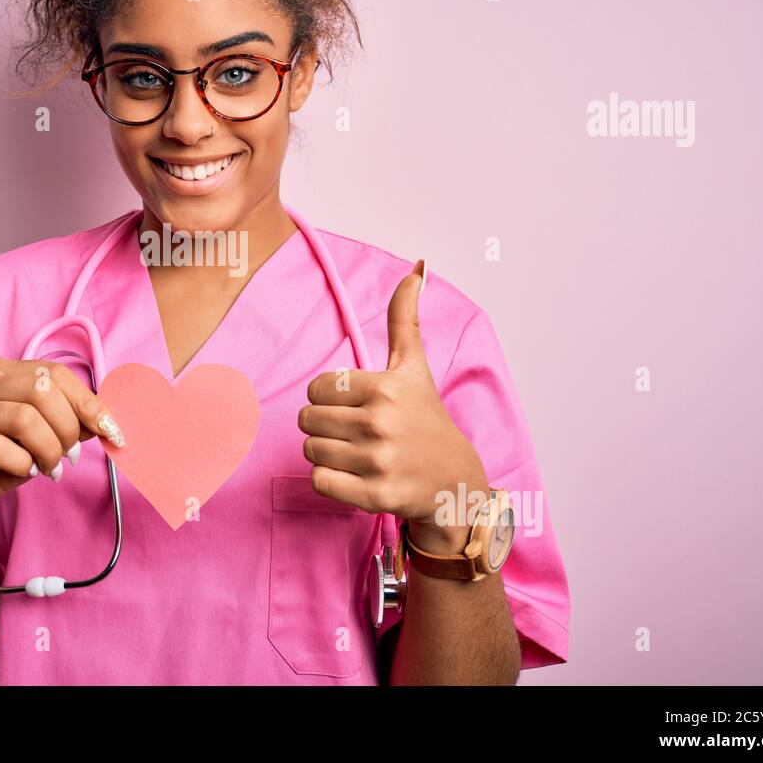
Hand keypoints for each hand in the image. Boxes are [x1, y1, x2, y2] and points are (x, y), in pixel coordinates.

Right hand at [0, 358, 122, 526]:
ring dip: (48, 449)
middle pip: (41, 391)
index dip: (87, 402)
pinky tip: (25, 471)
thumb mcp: (46, 435)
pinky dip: (22, 464)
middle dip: (67, 428)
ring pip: (23, 419)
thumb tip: (107, 420)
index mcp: (5, 372)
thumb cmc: (7, 457)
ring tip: (50, 468)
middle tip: (71, 455)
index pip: (55, 373)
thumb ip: (72, 421)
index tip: (109, 429)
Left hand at [297, 261, 487, 551]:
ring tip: (359, 454)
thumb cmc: (426, 419)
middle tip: (357, 432)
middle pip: (308, 421)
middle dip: (326, 427)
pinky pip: (319, 481)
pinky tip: (356, 476)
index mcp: (385, 387)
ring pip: (311, 451)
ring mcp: (379, 462)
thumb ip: (405, 317)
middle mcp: (381, 423)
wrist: (454, 481)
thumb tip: (417, 267)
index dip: (329, 398)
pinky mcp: (375, 496)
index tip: (357, 406)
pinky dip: (330, 481)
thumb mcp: (415, 365)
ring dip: (328, 454)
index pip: (316, 389)